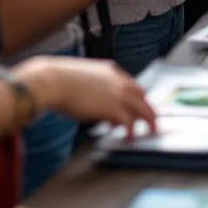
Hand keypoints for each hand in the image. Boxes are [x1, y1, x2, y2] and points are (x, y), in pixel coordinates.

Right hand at [16, 56, 156, 133]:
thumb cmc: (60, 80)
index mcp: (112, 70)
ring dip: (147, 120)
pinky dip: (130, 130)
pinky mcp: (113, 108)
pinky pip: (129, 121)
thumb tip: (95, 102)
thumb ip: (95, 88)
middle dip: (148, 109)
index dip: (137, 97)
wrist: (54, 80)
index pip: (132, 84)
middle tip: (153, 120)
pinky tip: (129, 137)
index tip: (139, 106)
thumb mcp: (83, 78)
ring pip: (142, 108)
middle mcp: (119, 80)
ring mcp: (118, 93)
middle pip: (142, 96)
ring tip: (150, 130)